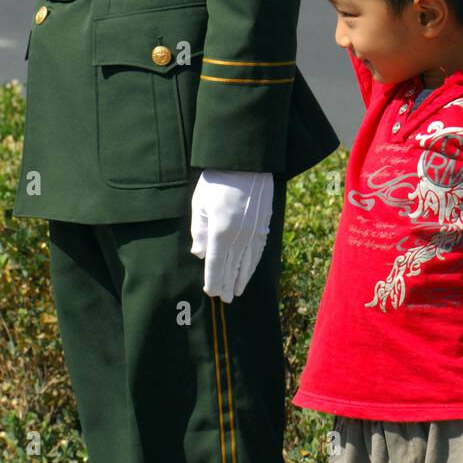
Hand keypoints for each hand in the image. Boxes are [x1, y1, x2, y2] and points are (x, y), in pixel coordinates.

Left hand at [190, 170, 273, 301]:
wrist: (246, 162)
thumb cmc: (218, 180)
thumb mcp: (200, 203)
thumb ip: (199, 230)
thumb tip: (199, 254)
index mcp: (220, 231)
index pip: (214, 264)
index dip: (212, 280)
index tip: (210, 292)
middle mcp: (239, 235)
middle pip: (232, 267)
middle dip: (227, 284)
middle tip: (225, 299)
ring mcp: (254, 231)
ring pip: (248, 262)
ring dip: (242, 278)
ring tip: (238, 291)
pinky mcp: (264, 224)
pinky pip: (259, 250)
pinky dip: (254, 263)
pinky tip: (250, 269)